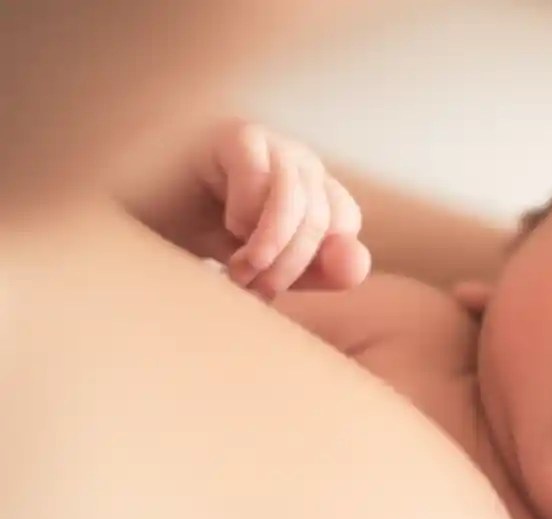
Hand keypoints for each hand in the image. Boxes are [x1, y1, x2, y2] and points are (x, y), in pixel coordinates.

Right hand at [197, 120, 368, 298]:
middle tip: (253, 289)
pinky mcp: (236, 135)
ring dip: (270, 247)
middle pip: (323, 217)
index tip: (273, 291)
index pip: (344, 224)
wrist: (136, 210)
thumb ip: (317, 270)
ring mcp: (271, 143)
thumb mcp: (263, 263)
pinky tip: (226, 228)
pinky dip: (245, 213)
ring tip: (239, 272)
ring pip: (296, 200)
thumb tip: (356, 264)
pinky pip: (258, 176)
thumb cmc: (201, 233)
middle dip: (289, 265)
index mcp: (314, 189)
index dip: (316, 265)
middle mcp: (299, 161)